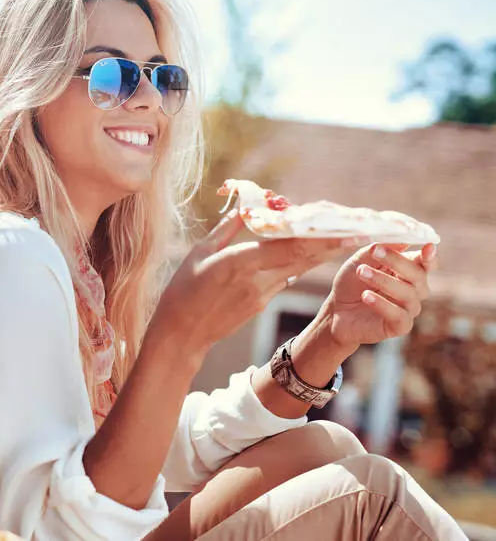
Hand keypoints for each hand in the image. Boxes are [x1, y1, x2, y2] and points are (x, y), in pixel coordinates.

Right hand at [150, 212, 366, 354]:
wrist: (183, 331)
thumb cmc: (184, 288)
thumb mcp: (200, 252)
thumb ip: (226, 229)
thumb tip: (245, 209)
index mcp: (240, 262)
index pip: (288, 247)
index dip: (319, 237)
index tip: (343, 228)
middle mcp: (257, 279)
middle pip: (302, 259)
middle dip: (331, 245)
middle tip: (357, 231)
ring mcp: (261, 295)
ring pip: (297, 269)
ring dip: (318, 254)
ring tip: (340, 239)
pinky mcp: (261, 304)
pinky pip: (284, 279)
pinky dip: (297, 265)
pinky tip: (308, 255)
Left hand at [323, 242, 437, 348]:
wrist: (337, 311)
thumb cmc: (352, 283)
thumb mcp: (361, 261)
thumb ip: (379, 249)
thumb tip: (402, 238)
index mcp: (409, 272)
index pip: (426, 263)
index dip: (430, 256)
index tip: (428, 247)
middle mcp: (415, 290)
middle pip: (418, 275)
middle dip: (396, 261)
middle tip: (375, 251)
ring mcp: (409, 309)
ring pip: (407, 294)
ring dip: (383, 280)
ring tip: (361, 272)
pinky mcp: (400, 326)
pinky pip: (398, 315)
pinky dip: (382, 303)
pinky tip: (365, 296)